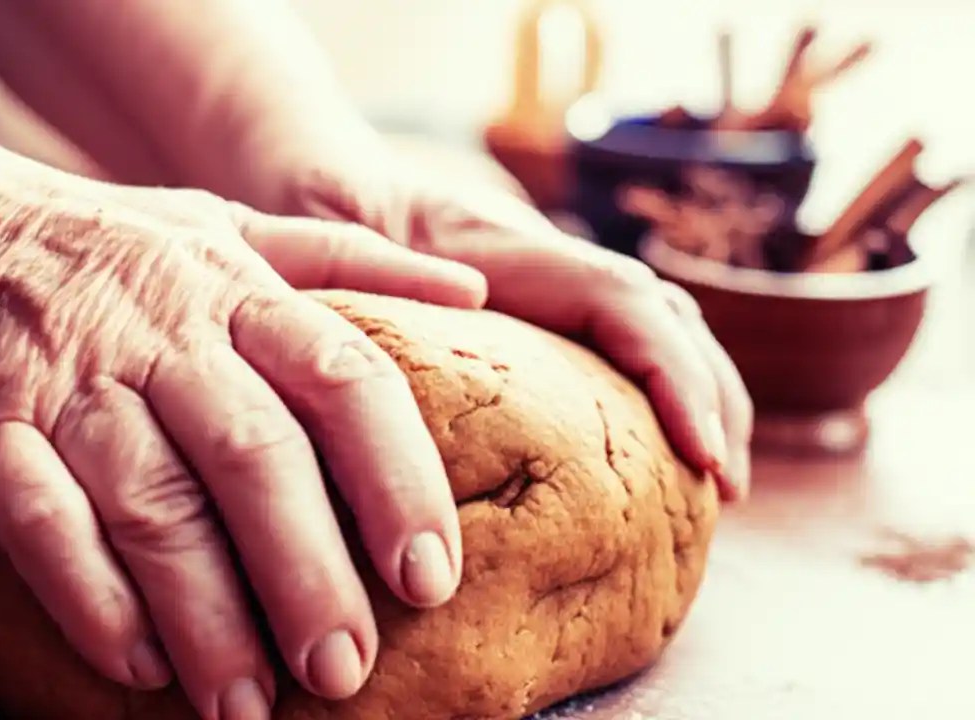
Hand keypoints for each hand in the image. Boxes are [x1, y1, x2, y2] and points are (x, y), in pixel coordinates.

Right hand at [0, 136, 487, 717]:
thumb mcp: (218, 222)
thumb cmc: (89, 243)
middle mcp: (160, 329)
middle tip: (344, 669)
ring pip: (153, 505)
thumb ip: (339, 258)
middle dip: (308, 573)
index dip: (396, 480)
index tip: (432, 579)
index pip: (345, 378)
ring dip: (206, 616)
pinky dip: (90, 598)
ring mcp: (65, 376)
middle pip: (258, 457)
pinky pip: (41, 520)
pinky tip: (135, 664)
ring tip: (245, 705)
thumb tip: (469, 291)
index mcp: (232, 285)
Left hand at [277, 156, 752, 499]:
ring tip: (718, 480)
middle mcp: (536, 255)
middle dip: (708, 395)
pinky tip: (664, 451)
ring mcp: (541, 278)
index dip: (670, 373)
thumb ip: (360, 284)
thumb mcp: (314, 253)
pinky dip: (659, 389)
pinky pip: (617, 339)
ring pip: (653, 323)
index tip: (698, 453)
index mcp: (494, 244)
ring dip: (700, 393)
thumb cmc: (307, 219)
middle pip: (658, 311)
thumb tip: (434, 334)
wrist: (311, 180)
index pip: (615, 298)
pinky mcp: (534, 305)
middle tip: (727, 487)